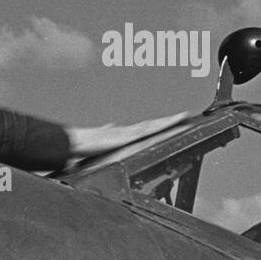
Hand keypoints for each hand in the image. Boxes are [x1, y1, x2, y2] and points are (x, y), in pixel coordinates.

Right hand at [66, 112, 190, 157]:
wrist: (77, 142)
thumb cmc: (85, 143)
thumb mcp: (99, 138)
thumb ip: (107, 131)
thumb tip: (111, 124)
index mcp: (124, 133)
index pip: (145, 127)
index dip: (158, 124)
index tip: (170, 120)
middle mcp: (129, 130)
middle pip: (153, 125)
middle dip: (168, 121)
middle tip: (183, 116)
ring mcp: (129, 133)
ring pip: (154, 126)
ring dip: (169, 122)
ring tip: (182, 117)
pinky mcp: (128, 136)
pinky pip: (150, 131)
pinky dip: (163, 126)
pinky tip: (172, 124)